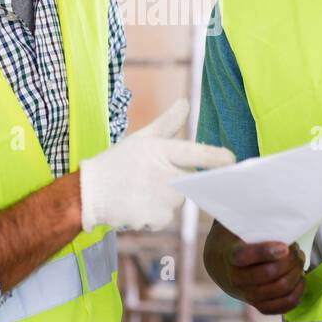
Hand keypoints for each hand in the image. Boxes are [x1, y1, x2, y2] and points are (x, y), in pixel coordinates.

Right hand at [78, 98, 233, 231]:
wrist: (89, 193)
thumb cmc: (118, 162)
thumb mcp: (142, 138)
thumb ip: (168, 124)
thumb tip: (185, 103)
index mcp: (161, 151)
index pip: (195, 152)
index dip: (215, 157)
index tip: (232, 160)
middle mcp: (164, 175)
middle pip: (187, 180)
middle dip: (173, 179)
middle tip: (148, 176)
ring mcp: (160, 199)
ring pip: (176, 201)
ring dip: (163, 199)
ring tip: (138, 190)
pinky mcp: (155, 219)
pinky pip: (165, 218)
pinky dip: (153, 214)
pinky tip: (135, 204)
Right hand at [222, 237, 305, 314]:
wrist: (221, 265)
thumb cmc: (238, 242)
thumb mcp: (240, 230)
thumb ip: (258, 228)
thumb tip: (286, 230)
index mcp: (231, 256)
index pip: (245, 256)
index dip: (266, 251)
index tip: (284, 246)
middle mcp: (236, 279)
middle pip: (270, 273)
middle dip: (290, 260)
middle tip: (296, 249)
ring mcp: (247, 295)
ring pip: (280, 288)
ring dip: (296, 272)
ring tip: (299, 261)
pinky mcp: (259, 306)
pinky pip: (284, 305)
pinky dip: (297, 292)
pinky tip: (300, 279)